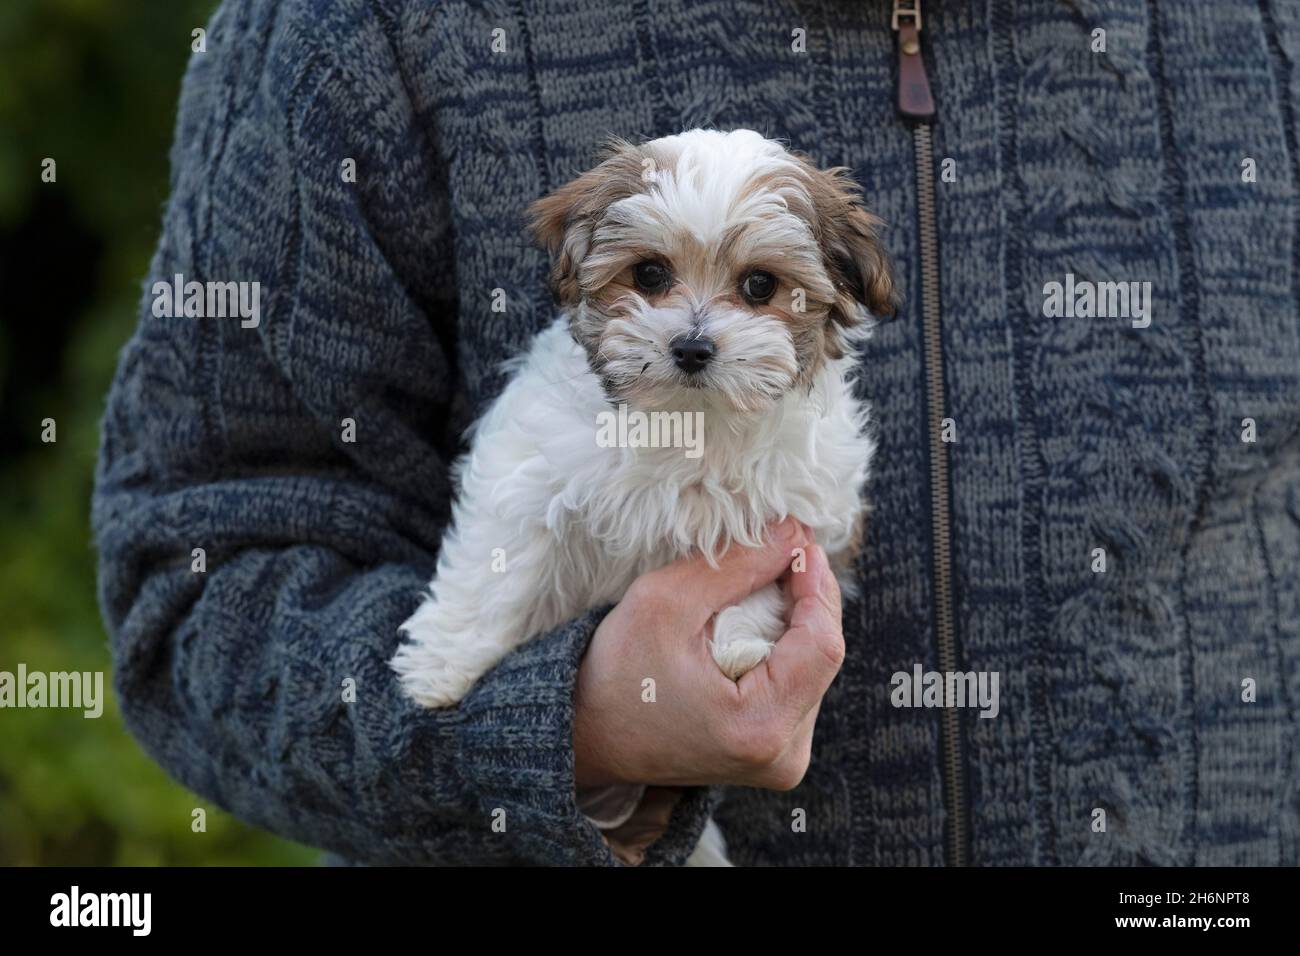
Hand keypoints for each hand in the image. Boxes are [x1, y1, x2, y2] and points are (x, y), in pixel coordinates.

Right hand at [573, 518, 844, 790]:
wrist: (589, 737)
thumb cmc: (617, 675)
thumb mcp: (664, 603)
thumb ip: (736, 566)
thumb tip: (793, 532)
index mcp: (759, 727)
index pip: (823, 643)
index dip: (816, 585)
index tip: (796, 541)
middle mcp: (783, 755)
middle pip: (823, 655)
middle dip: (805, 598)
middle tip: (777, 552)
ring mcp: (782, 760)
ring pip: (814, 668)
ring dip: (794, 621)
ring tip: (758, 590)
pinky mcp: (775, 754)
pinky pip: (799, 685)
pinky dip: (783, 647)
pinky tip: (754, 625)